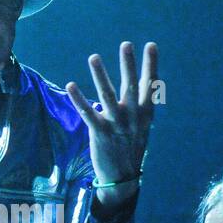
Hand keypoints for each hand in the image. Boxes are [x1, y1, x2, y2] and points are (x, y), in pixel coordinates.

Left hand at [65, 41, 158, 205]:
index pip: (150, 85)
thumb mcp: (142, 126)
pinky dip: (79, 99)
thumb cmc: (131, 147)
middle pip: (131, 86)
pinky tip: (71, 85)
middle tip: (126, 44)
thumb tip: (139, 82)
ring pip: (107, 96)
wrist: (123, 178)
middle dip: (129, 64)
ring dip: (100, 75)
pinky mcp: (100, 133)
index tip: (151, 45)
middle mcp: (133, 117)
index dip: (151, 65)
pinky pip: (88, 113)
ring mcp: (116, 125)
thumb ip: (140, 105)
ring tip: (94, 57)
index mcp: (145, 114)